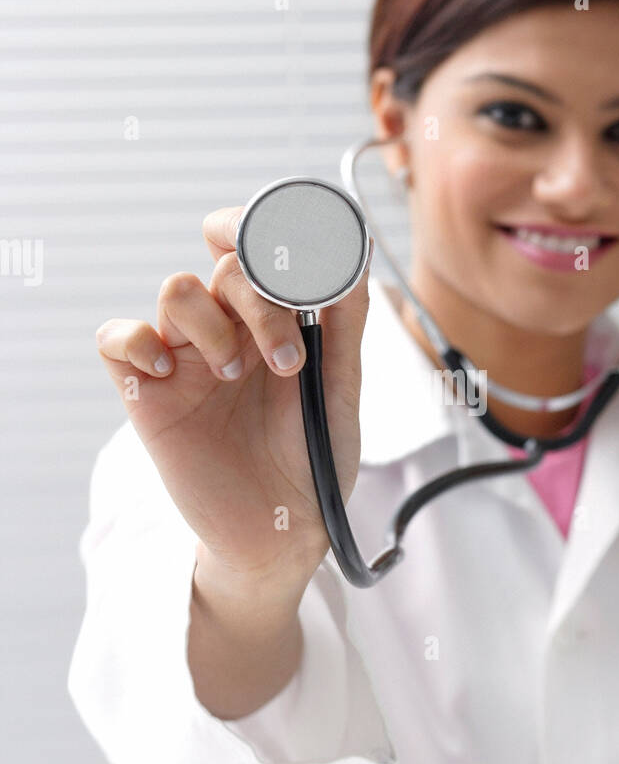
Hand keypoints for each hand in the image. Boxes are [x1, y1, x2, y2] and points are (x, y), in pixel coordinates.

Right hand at [95, 207, 372, 575]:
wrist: (282, 533)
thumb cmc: (314, 461)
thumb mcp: (341, 388)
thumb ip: (344, 321)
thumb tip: (355, 250)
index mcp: (274, 319)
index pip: (255, 246)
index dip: (264, 231)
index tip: (296, 262)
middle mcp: (228, 329)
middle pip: (224, 265)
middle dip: (260, 299)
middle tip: (286, 355)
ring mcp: (185, 358)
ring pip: (177, 289)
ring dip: (213, 325)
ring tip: (238, 377)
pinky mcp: (148, 393)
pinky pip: (117, 338)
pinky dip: (138, 341)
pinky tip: (172, 374)